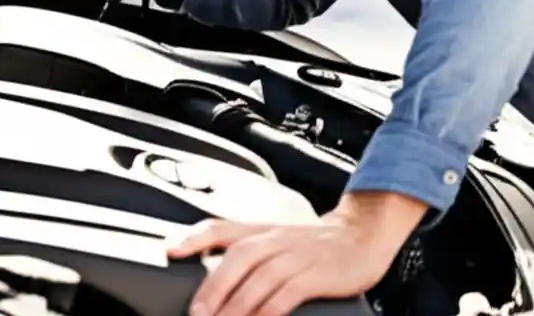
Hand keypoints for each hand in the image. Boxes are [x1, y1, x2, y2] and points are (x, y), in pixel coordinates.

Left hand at [167, 192, 427, 315]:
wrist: (362, 236)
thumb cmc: (314, 245)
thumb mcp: (278, 240)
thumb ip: (247, 252)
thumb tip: (210, 281)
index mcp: (263, 230)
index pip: (223, 226)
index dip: (195, 236)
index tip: (171, 250)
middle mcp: (278, 238)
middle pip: (239, 255)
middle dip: (214, 285)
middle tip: (198, 312)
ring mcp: (299, 255)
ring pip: (261, 277)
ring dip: (238, 303)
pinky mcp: (320, 273)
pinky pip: (290, 292)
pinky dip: (271, 309)